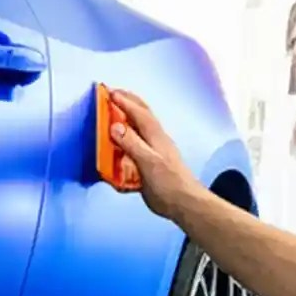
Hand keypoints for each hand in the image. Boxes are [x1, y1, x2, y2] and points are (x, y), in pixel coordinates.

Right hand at [108, 89, 202, 220]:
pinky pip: (141, 140)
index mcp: (156, 137)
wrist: (185, 203)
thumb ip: (132, 144)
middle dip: (130, 101)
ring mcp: (157, 150)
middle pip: (143, 115)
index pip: (138, 114)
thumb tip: (115, 126)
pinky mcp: (154, 162)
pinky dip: (133, 132)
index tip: (109, 93)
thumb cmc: (169, 184)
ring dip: (131, 114)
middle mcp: (157, 140)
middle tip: (115, 93)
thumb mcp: (148, 162)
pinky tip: (129, 137)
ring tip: (120, 109)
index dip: (124, 102)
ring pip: (143, 126)